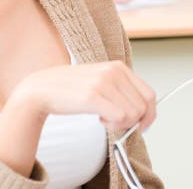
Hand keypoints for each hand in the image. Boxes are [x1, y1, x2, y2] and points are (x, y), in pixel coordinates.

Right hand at [13, 60, 156, 131]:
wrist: (42, 89)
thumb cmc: (72, 89)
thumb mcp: (102, 81)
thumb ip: (122, 91)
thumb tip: (144, 114)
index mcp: (119, 67)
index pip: (150, 94)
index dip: (150, 114)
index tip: (142, 126)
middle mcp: (114, 72)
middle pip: (143, 107)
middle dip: (133, 122)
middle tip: (116, 123)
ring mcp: (104, 83)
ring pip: (132, 114)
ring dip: (120, 124)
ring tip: (104, 118)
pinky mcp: (93, 96)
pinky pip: (119, 118)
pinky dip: (112, 126)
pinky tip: (99, 119)